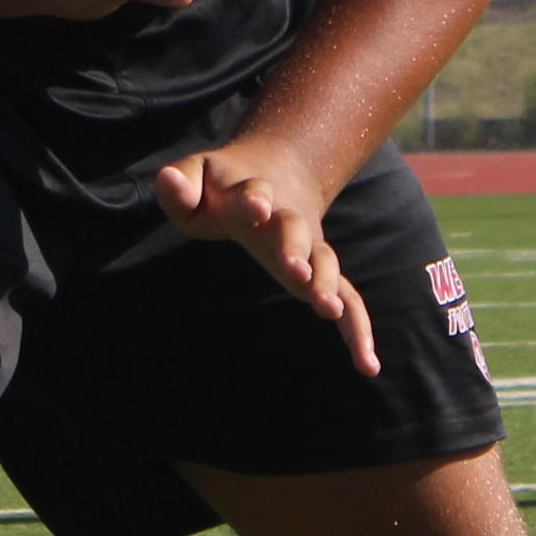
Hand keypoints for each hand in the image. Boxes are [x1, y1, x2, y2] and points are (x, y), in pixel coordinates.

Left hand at [154, 134, 377, 377]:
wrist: (277, 170)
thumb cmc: (225, 187)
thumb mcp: (196, 177)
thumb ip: (179, 183)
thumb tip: (167, 181)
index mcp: (253, 195)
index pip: (253, 195)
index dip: (253, 199)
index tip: (258, 205)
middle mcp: (287, 221)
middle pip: (294, 230)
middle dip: (294, 247)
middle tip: (293, 267)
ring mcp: (308, 247)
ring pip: (323, 262)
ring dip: (325, 283)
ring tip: (327, 309)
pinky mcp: (319, 272)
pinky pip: (348, 299)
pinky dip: (358, 329)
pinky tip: (368, 365)